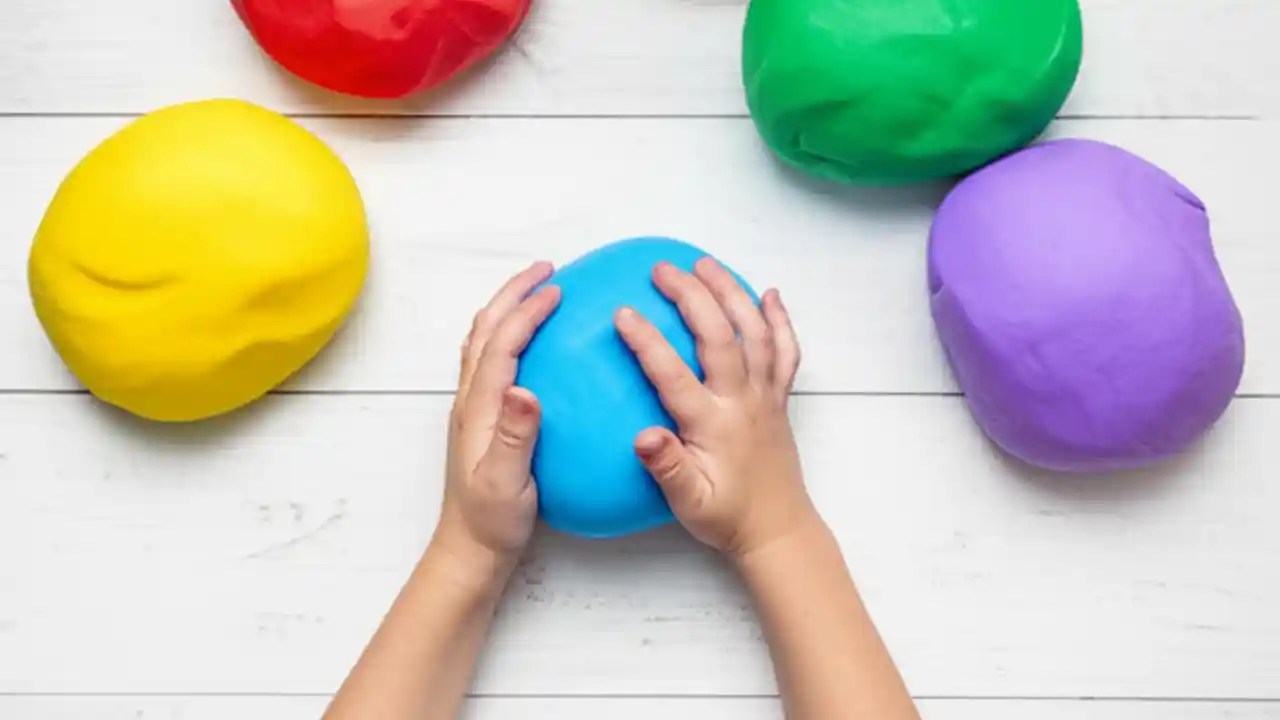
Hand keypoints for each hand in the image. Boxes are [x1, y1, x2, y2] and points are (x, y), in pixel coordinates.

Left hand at [434, 262, 560, 580]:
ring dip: (508, 307)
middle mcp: (471, 400)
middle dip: (513, 293)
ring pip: (485, 340)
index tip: (557, 289)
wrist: (471, 547)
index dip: (526, 312)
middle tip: (548, 270)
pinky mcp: (483, 418)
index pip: (501, 344)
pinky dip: (510, 333)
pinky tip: (535, 340)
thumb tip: (524, 389)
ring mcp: (474, 407)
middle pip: (486, 329)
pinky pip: (493, 359)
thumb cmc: (492, 521)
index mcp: (479, 408)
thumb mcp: (506, 483)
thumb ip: (514, 437)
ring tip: (539, 290)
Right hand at [615, 258, 816, 561]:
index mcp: (712, 424)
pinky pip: (785, 351)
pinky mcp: (778, 399)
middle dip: (691, 295)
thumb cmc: (727, 516)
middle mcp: (742, 401)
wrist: (777, 529)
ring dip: (731, 293)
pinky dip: (780, 320)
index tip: (622, 313)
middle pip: (719, 335)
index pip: (673, 373)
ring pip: (754, 332)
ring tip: (705, 264)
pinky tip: (769, 296)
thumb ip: (667, 467)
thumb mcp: (689, 502)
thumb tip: (644, 437)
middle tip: (662, 270)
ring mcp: (765, 396)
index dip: (647, 341)